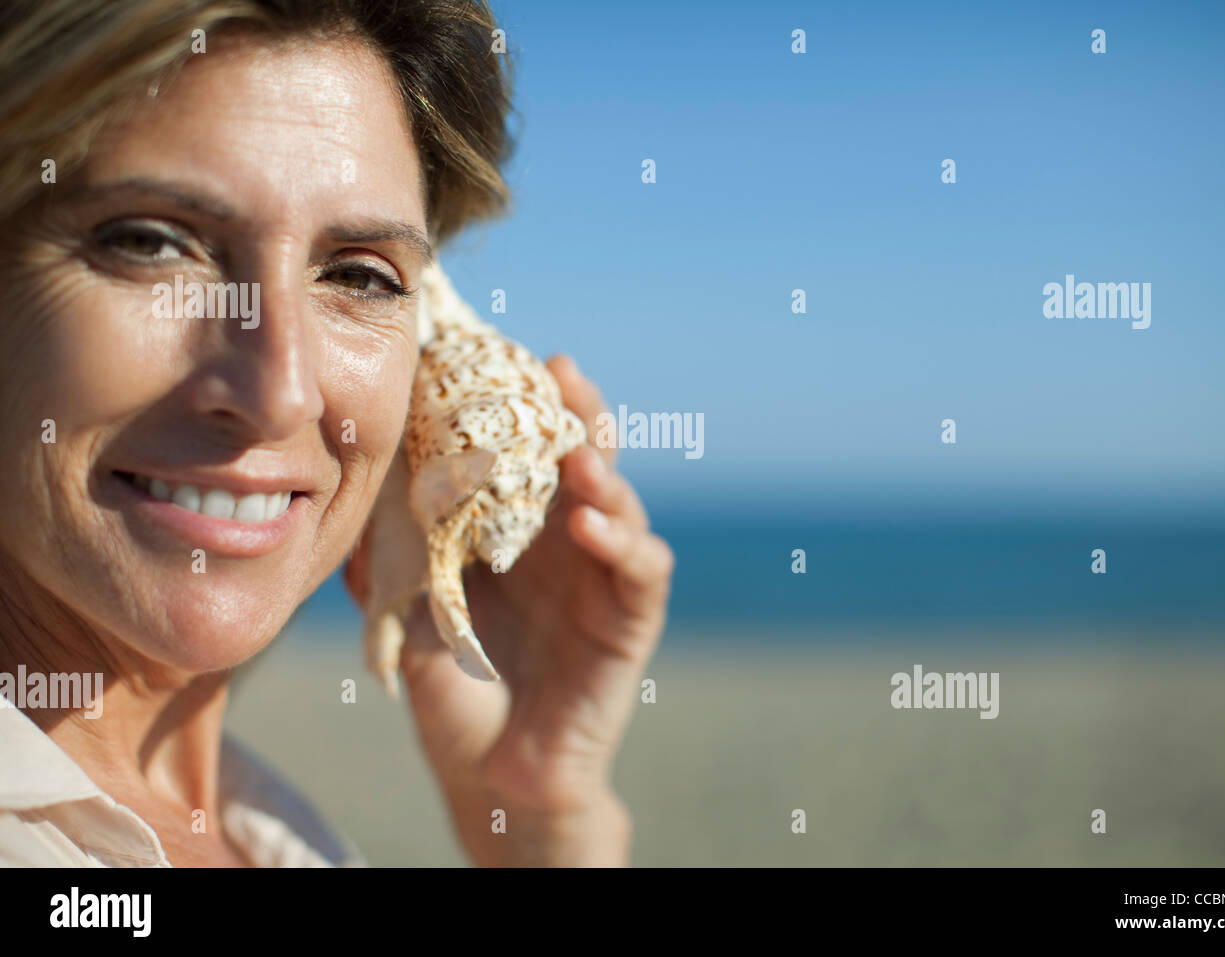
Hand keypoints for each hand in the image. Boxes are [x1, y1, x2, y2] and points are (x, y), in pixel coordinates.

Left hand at [346, 355, 672, 864]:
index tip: (497, 361)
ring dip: (604, 471)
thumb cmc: (456, 689)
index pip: (529, 455)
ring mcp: (604, 577)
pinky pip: (642, 569)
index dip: (520, 410)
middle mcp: (568, 543)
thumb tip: (350, 497)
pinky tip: (592, 524)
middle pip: (586, 460)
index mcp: (520, 531)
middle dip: (578, 414)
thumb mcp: (412, 615)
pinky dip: (624, 542)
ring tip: (578, 450)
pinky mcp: (631, 620)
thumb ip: (392, 560)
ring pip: (622, 503)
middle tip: (559, 374)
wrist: (493, 773)